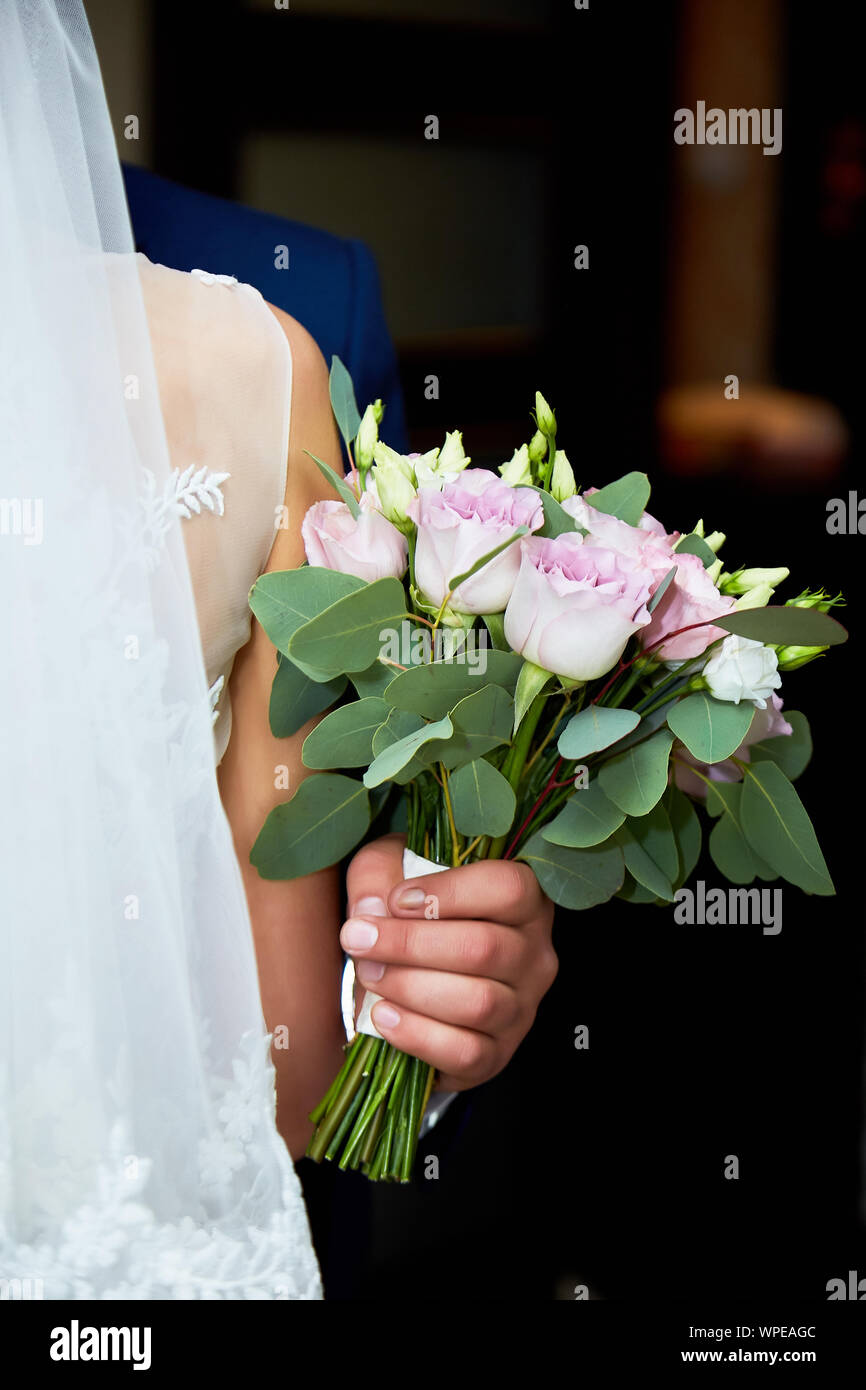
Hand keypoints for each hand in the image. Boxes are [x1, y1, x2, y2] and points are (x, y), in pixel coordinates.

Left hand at [342, 833, 557, 1091]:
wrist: (415, 974)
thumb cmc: (412, 912)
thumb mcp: (393, 871)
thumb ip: (379, 873)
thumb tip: (371, 911)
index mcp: (525, 901)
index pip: (508, 889)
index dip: (448, 894)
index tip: (394, 901)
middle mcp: (535, 955)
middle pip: (484, 948)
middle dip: (409, 944)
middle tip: (359, 940)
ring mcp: (522, 1009)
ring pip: (478, 1002)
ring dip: (410, 988)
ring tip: (369, 975)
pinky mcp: (498, 1054)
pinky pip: (467, 1053)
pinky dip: (418, 1035)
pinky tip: (384, 1016)